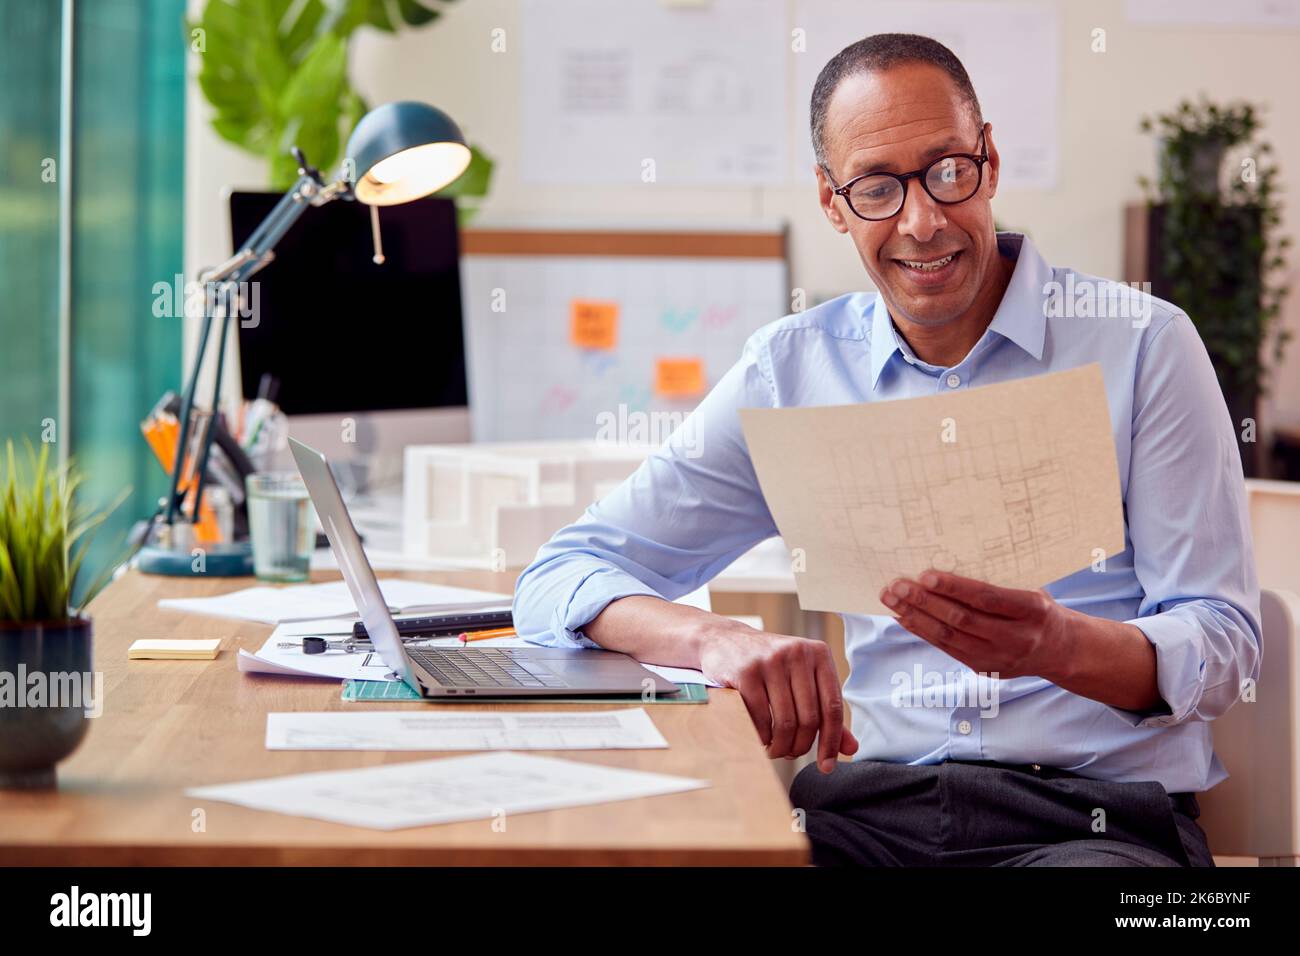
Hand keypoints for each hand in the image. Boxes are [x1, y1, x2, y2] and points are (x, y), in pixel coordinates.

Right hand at [697, 621, 858, 772]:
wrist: (724, 641)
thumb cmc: (768, 665)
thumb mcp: (801, 679)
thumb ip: (825, 710)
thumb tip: (850, 747)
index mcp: (819, 654)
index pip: (833, 707)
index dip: (831, 741)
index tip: (826, 765)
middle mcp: (797, 653)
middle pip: (810, 718)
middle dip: (801, 746)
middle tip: (791, 754)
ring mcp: (771, 660)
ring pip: (785, 722)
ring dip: (781, 746)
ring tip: (775, 750)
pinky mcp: (746, 672)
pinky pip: (760, 718)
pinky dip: (762, 737)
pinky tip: (760, 739)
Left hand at [879, 569, 1075, 681]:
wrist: (1060, 650)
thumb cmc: (1039, 609)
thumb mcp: (1031, 588)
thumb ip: (998, 579)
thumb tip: (950, 559)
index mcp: (1032, 610)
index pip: (987, 599)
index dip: (955, 588)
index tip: (925, 575)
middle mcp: (1016, 637)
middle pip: (962, 620)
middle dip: (925, 602)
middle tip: (897, 586)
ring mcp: (999, 657)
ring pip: (949, 637)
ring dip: (916, 618)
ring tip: (892, 600)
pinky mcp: (983, 669)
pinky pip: (946, 649)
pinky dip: (922, 631)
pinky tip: (903, 617)